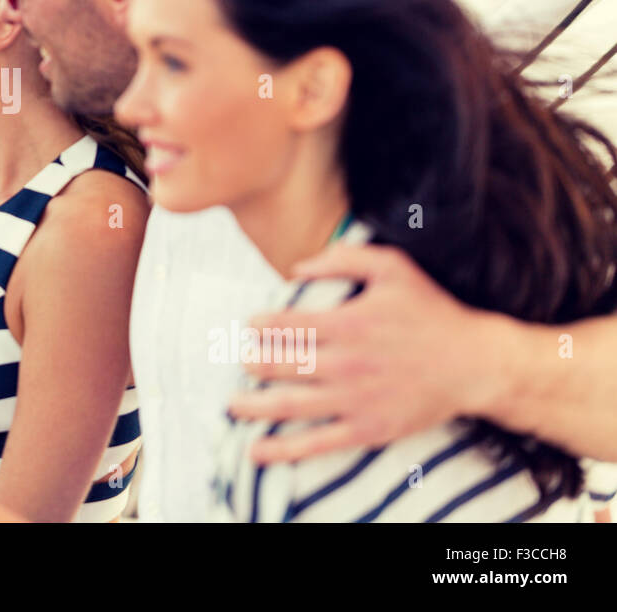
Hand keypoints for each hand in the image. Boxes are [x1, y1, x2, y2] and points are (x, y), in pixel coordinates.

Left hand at [229, 244, 502, 463]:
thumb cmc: (431, 311)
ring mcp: (355, 399)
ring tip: (232, 404)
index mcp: (348, 323)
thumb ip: (342, 258)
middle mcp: (347, 363)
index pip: (286, 326)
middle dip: (252, 363)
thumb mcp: (392, 267)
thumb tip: (296, 267)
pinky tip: (257, 450)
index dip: (260, 326)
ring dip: (254, 406)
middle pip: (281, 365)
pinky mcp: (368, 428)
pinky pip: (318, 443)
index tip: (250, 326)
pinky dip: (284, 449)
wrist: (475, 363)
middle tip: (240, 360)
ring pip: (291, 405)